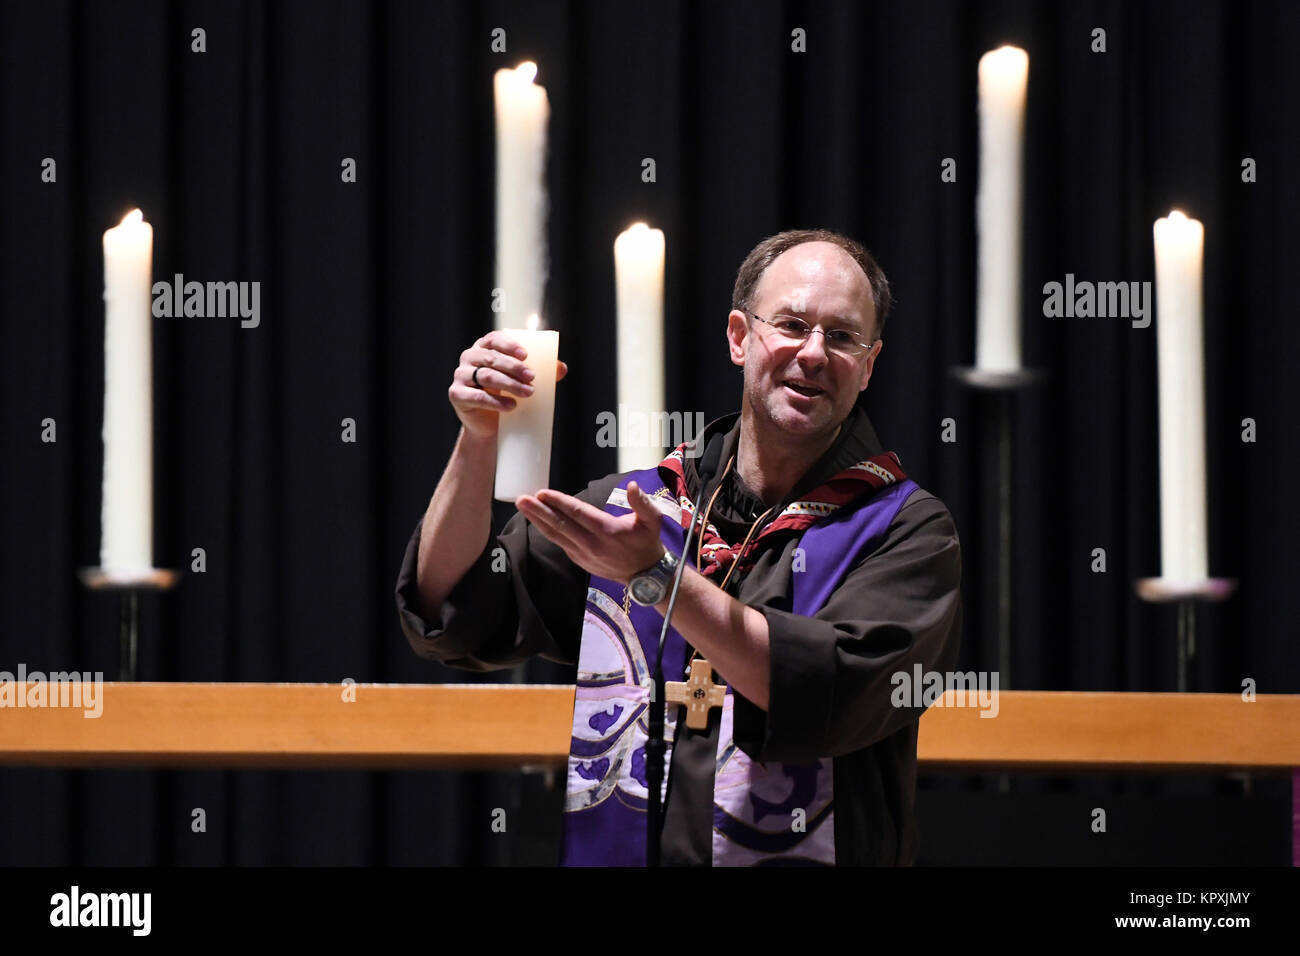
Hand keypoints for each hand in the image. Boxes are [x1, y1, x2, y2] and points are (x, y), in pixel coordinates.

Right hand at [449, 331, 567, 439]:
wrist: (489, 425)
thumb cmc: (506, 395)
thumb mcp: (522, 381)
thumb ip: (541, 372)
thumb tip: (562, 367)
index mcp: (484, 347)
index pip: (494, 339)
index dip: (509, 344)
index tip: (526, 355)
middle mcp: (469, 358)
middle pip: (492, 358)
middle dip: (514, 367)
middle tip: (532, 377)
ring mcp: (461, 375)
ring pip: (486, 376)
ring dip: (509, 384)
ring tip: (528, 393)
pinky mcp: (457, 394)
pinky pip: (476, 396)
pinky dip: (496, 401)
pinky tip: (511, 406)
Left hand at [516, 481, 665, 584]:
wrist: (645, 575)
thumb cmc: (648, 542)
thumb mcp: (653, 520)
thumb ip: (642, 502)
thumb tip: (633, 486)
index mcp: (608, 531)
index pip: (578, 513)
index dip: (559, 502)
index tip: (543, 492)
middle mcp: (592, 544)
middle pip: (561, 525)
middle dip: (539, 511)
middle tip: (522, 499)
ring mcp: (584, 554)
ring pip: (556, 536)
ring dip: (538, 521)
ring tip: (523, 508)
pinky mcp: (580, 560)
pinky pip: (561, 544)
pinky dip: (548, 532)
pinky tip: (538, 521)